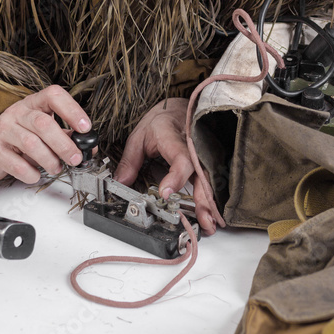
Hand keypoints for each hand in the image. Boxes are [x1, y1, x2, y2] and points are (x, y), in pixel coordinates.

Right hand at [0, 85, 91, 184]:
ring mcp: (3, 129)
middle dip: (64, 144)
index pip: (53, 96)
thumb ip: (66, 136)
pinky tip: (35, 174)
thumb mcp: (44, 133)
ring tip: (56, 168)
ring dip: (49, 160)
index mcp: (33, 103)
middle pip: (43, 123)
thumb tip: (89, 146)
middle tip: (75, 158)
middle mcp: (16, 112)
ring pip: (31, 144)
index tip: (86, 128)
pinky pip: (17, 163)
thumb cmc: (21, 140)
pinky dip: (31, 173)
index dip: (72, 110)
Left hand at [114, 98, 217, 234]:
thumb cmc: (161, 122)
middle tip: (202, 220)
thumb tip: (121, 183)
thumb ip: (130, 160)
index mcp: (173, 136)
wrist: (180, 108)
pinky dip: (211, 198)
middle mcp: (193, 145)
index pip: (180, 157)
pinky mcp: (207, 160)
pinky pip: (211, 179)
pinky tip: (212, 215)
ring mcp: (203, 153)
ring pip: (210, 178)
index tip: (165, 193)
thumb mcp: (139, 136)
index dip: (175, 176)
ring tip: (209, 224)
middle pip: (201, 172)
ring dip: (210, 202)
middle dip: (202, 198)